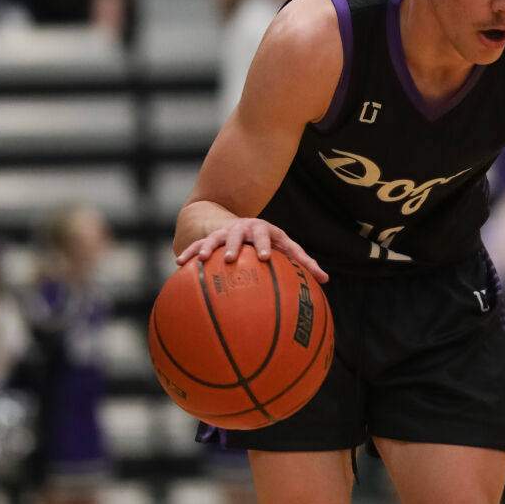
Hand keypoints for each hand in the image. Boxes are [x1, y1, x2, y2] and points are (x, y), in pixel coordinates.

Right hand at [176, 218, 327, 284]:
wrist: (241, 224)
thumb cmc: (270, 242)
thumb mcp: (286, 247)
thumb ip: (303, 262)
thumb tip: (325, 280)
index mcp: (262, 230)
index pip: (264, 234)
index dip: (264, 244)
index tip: (265, 257)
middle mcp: (241, 229)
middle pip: (237, 234)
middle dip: (234, 245)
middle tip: (232, 258)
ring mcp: (223, 234)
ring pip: (214, 239)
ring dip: (207, 248)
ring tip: (202, 260)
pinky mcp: (208, 240)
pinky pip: (196, 246)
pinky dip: (189, 254)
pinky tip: (179, 264)